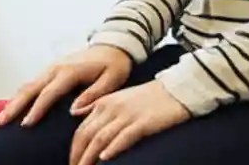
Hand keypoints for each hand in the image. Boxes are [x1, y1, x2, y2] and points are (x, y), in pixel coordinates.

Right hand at [0, 46, 132, 128]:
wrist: (112, 46)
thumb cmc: (114, 65)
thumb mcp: (112, 80)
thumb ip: (94, 95)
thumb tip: (73, 111)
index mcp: (70, 71)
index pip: (49, 93)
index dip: (36, 109)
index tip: (26, 124)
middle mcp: (55, 68)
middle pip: (30, 88)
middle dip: (13, 106)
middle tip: (0, 123)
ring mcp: (51, 68)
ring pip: (26, 86)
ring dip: (12, 103)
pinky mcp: (50, 70)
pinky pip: (31, 84)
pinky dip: (19, 97)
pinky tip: (12, 109)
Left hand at [68, 81, 190, 164]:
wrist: (176, 89)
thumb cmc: (147, 97)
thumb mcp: (117, 97)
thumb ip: (95, 105)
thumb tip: (75, 113)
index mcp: (104, 103)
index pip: (81, 129)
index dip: (74, 149)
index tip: (72, 162)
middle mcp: (112, 108)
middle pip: (87, 135)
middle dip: (78, 156)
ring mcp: (128, 115)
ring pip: (101, 138)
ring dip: (89, 157)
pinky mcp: (144, 122)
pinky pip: (124, 136)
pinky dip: (113, 148)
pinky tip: (105, 158)